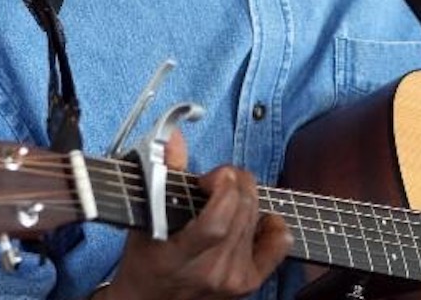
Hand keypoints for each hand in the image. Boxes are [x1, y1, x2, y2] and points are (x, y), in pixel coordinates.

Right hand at [101, 131, 292, 299]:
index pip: (216, 223)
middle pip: (242, 213)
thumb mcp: (143, 218)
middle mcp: (210, 271)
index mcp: (177, 258)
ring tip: (227, 197)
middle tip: (218, 179)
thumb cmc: (145, 260)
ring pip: (256, 220)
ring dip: (246, 198)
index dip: (223, 188)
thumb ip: (161, 175)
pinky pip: (277, 244)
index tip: (210, 176)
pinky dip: (273, 224)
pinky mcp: (248, 284)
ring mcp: (232, 280)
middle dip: (235, 182)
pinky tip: (260, 217)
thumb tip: (175, 137)